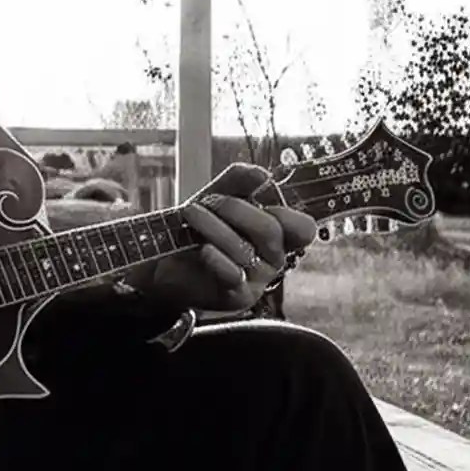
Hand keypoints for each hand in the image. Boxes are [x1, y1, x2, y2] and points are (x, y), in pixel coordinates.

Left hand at [136, 163, 316, 311]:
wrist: (166, 261)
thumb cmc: (199, 228)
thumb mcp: (217, 196)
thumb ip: (239, 182)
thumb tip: (261, 175)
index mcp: (277, 233)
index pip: (303, 228)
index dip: (286, 211)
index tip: (257, 195)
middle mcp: (273, 257)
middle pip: (270, 230)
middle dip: (235, 209)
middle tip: (207, 200)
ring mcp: (257, 278)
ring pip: (245, 249)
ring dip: (213, 226)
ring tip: (190, 213)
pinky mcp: (237, 295)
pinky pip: (234, 275)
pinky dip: (217, 259)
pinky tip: (203, 249)